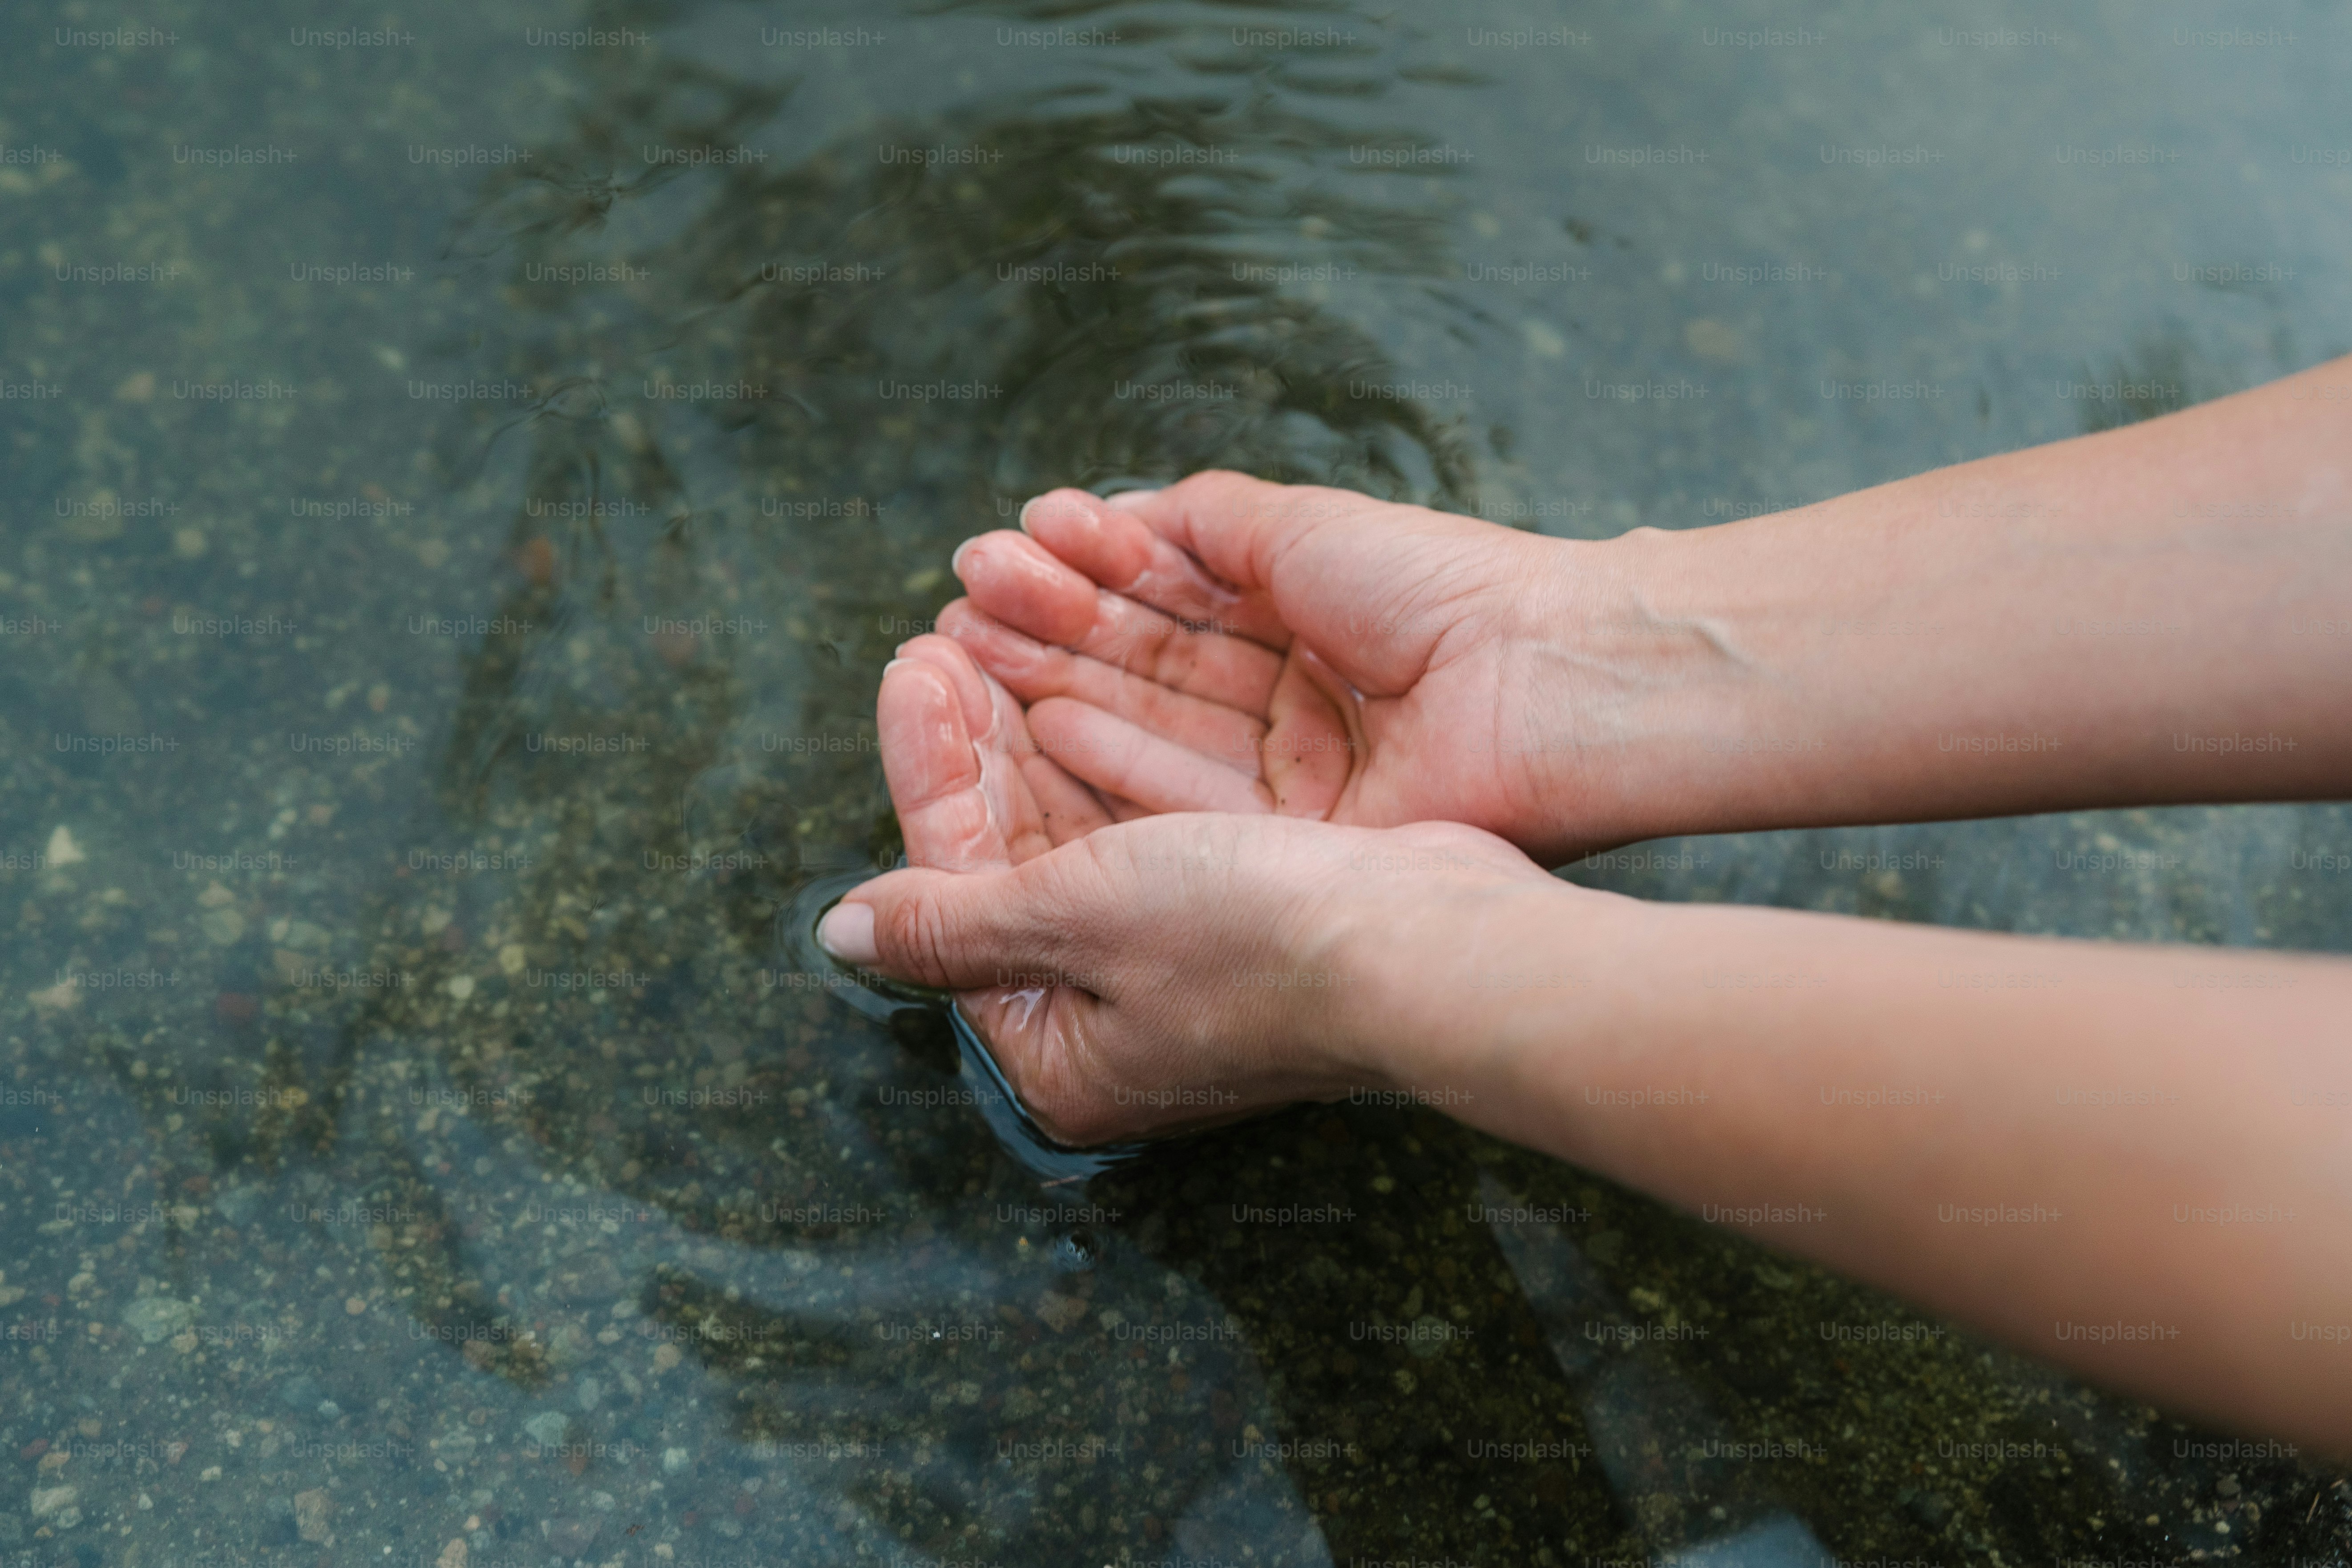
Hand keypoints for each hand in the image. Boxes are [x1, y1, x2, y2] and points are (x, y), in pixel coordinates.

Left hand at [818, 637, 1553, 1144]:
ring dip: (1031, 737)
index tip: (916, 667)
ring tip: (997, 640)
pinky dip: (1105, 756)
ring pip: (1071, 835)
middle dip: (976, 745)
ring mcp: (1174, 969)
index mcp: (1055, 1049)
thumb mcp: (1078, 919)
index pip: (948, 886)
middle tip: (947, 639)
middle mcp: (1107, 1018)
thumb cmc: (1260, 944)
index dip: (927, 768)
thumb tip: (840, 933)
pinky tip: (1079, 687)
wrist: (1436, 950)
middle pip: (1006, 859)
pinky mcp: (1235, 920)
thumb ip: (952, 922)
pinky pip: (1137, 829)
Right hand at [931, 472, 1613, 862]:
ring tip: (969, 643)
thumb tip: (1111, 516)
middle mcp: (1285, 708)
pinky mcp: (1289, 843)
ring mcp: (1285, 780)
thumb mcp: (1300, 529)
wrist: (1548, 682)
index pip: (1166, 604)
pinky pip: (1181, 799)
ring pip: (1148, 728)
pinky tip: (1038, 715)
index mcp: (1299, 627)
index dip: (1081, 580)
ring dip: (1057, 682)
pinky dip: (1108, 756)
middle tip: (959, 600)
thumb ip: (1201, 524)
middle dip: (1048, 629)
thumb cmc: (1443, 591)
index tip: (1001, 553)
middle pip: (1144, 667)